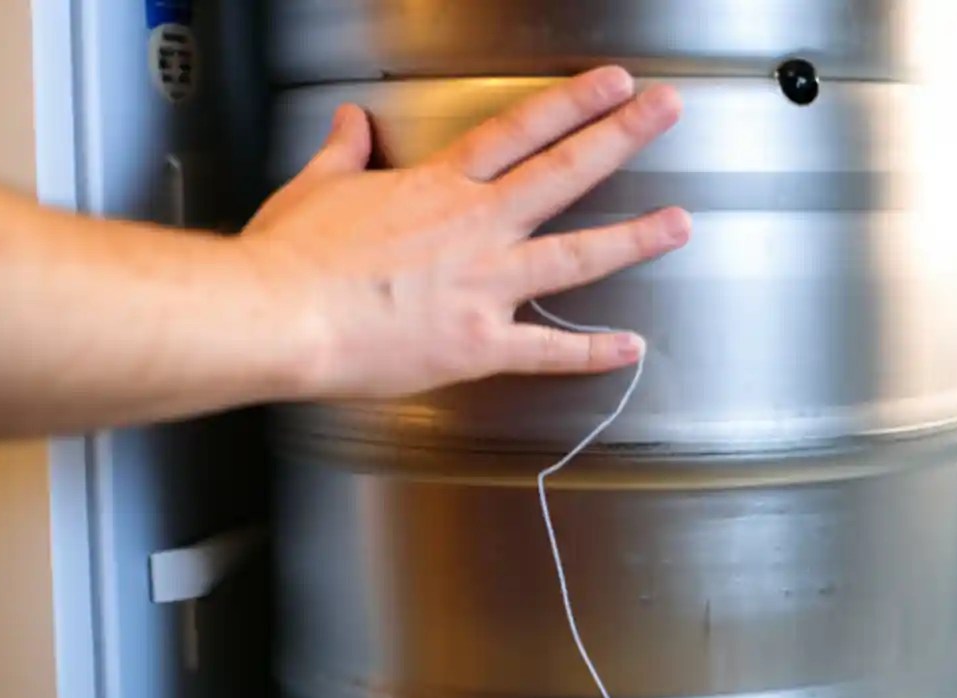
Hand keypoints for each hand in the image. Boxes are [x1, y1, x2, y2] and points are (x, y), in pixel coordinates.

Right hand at [244, 67, 688, 400]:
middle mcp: (475, 228)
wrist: (278, 317)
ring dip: (632, 239)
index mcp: (439, 188)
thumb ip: (344, 153)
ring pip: (574, 255)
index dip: (571, 102)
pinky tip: (629, 348)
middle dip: (621, 137)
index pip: (519, 131)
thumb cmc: (291, 258)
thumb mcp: (316, 188)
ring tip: (678, 224)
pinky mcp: (477, 344)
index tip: (610, 85)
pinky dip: (590, 352)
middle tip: (664, 113)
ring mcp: (483, 286)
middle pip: (563, 172)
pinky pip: (545, 351)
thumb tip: (350, 123)